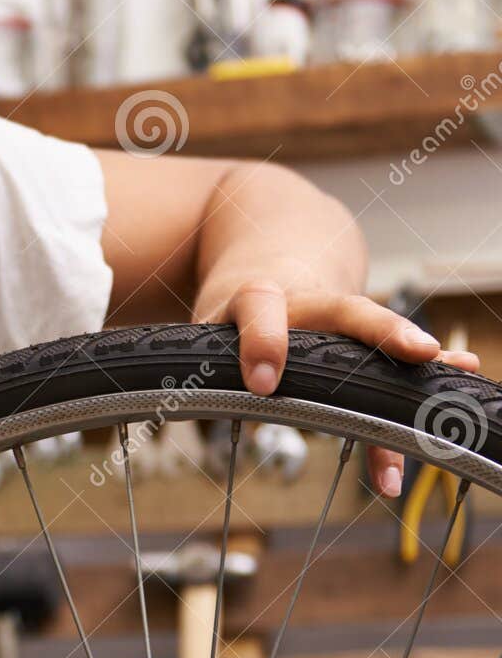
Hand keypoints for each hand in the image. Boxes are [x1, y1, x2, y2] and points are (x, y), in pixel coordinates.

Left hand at [196, 281, 481, 496]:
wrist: (272, 242)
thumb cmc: (234, 303)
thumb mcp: (206, 325)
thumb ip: (205, 365)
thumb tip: (197, 415)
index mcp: (257, 295)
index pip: (260, 308)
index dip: (263, 342)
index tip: (263, 384)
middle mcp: (306, 299)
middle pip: (345, 310)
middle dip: (380, 331)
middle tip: (419, 351)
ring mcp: (340, 313)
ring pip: (379, 335)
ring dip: (418, 358)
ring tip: (460, 371)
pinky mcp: (362, 332)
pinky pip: (388, 364)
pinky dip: (415, 387)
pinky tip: (460, 393)